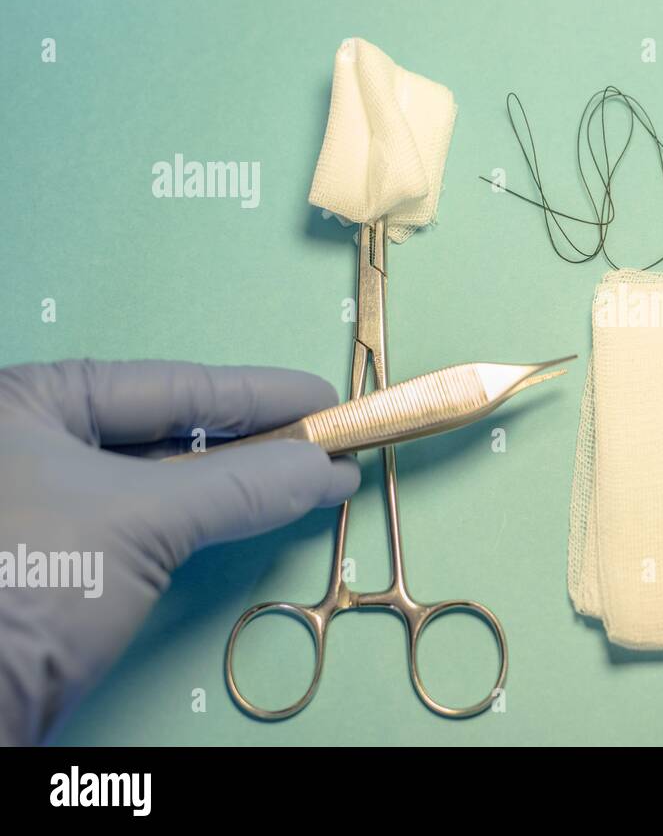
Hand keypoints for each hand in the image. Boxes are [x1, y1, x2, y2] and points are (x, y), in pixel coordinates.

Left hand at [0, 360, 359, 744]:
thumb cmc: (27, 582)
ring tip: (310, 475)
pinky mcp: (59, 554)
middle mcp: (31, 438)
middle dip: (256, 438)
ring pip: (164, 476)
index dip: (259, 393)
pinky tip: (259, 509)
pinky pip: (151, 517)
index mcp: (30, 400)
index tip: (324, 400)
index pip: (171, 385)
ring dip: (239, 480)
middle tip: (327, 438)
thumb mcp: (142, 520)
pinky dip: (210, 515)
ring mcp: (42, 498)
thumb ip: (242, 484)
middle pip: (170, 429)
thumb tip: (325, 466)